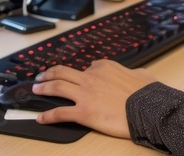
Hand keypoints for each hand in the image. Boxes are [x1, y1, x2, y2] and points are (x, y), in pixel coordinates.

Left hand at [33, 60, 156, 137]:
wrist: (148, 109)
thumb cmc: (147, 93)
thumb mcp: (142, 75)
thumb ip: (134, 73)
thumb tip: (137, 74)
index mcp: (105, 67)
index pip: (88, 67)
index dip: (81, 73)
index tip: (76, 77)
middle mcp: (91, 77)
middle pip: (63, 72)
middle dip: (49, 74)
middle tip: (41, 77)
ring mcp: (85, 94)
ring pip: (57, 87)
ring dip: (43, 87)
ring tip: (36, 89)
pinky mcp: (83, 112)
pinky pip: (60, 112)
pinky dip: (47, 115)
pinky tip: (40, 118)